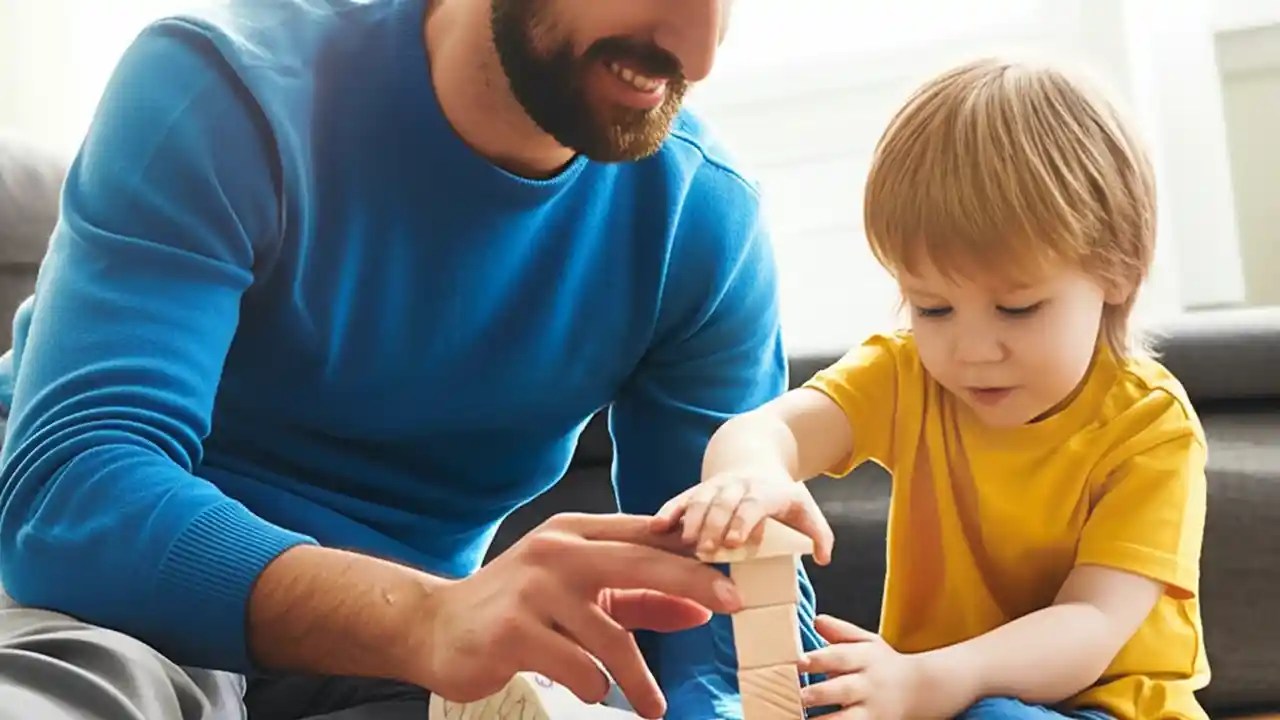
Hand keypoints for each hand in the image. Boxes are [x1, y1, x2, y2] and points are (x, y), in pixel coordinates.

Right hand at [415, 512, 742, 718]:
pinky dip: (592, 686)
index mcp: (574, 534)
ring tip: (652, 706)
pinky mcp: (514, 631)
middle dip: (692, 581)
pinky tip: (585, 690)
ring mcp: (533, 590)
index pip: (645, 536)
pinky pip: (578, 667)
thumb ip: (637, 599)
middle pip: (639, 562)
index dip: (692, 551)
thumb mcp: (577, 594)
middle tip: (732, 603)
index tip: (736, 569)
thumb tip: (699, 609)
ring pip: (611, 635)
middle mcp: (556, 553)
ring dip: (638, 678)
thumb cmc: (517, 609)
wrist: (435, 628)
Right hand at [650, 472, 833, 564]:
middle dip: (713, 525)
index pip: (754, 505)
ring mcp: (715, 486)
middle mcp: (738, 486)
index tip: (735, 541)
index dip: (744, 521)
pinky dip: (668, 511)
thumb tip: (823, 558)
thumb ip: (817, 533)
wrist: (754, 455)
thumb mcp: (803, 508)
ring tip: (684, 544)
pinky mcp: (698, 490)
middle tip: (704, 551)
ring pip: (700, 500)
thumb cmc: (779, 492)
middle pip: (723, 503)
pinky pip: (681, 499)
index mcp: (765, 491)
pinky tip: (656, 527)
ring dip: (691, 521)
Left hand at [800, 615, 921, 719]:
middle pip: (844, 689)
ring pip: (848, 717)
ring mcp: (871, 709)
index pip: (841, 656)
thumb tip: (816, 620)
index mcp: (865, 658)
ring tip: (802, 717)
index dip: (820, 659)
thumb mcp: (868, 641)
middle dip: (821, 693)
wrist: (918, 689)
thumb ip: (841, 631)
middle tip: (800, 695)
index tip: (798, 661)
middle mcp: (868, 684)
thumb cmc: (883, 663)